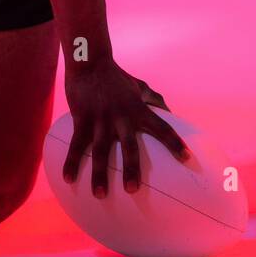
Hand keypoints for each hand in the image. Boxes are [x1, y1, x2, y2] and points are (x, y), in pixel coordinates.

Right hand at [63, 59, 190, 196]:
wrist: (90, 61)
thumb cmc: (116, 77)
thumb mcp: (139, 86)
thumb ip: (155, 100)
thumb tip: (171, 114)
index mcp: (138, 109)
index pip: (161, 127)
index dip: (174, 142)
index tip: (187, 159)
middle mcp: (121, 116)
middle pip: (129, 147)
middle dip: (131, 168)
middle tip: (133, 190)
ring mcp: (100, 119)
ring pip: (100, 150)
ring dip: (99, 173)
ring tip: (100, 195)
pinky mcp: (81, 118)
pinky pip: (76, 144)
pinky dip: (71, 162)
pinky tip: (68, 179)